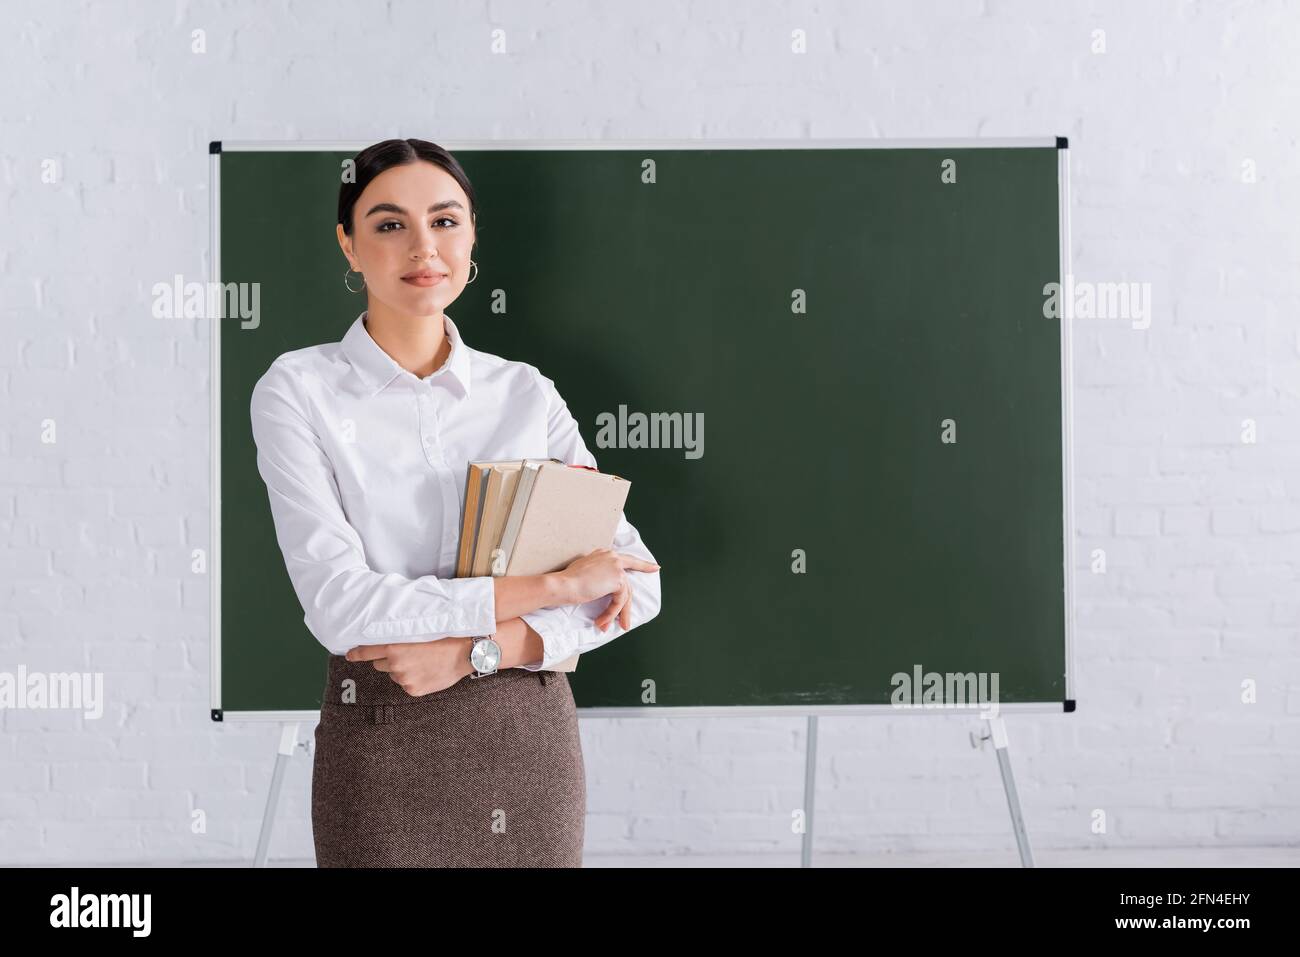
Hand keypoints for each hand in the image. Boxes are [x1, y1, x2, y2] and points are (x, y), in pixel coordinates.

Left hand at [344, 638, 472, 696]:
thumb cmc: (445, 636)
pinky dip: (413, 679)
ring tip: (422, 661)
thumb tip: (387, 639)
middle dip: (388, 659)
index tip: (349, 655)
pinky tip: (427, 671)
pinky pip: (406, 684)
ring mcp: (404, 679)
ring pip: (394, 674)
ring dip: (402, 669)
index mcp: (394, 646)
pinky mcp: (413, 690)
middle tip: (407, 652)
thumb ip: (400, 635)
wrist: (466, 652)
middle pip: (380, 664)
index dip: (356, 653)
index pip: (366, 651)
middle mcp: (396, 664)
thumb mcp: (419, 629)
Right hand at [556, 548, 659, 631]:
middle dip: (626, 608)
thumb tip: (606, 588)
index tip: (655, 567)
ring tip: (608, 627)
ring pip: (624, 595)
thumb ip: (598, 574)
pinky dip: (611, 613)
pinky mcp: (618, 578)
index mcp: (605, 554)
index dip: (642, 565)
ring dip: (617, 614)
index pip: (627, 560)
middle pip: (627, 585)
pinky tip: (601, 621)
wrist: (563, 585)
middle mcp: (613, 557)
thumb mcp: (584, 572)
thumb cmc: (567, 581)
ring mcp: (616, 566)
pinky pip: (619, 601)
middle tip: (625, 624)